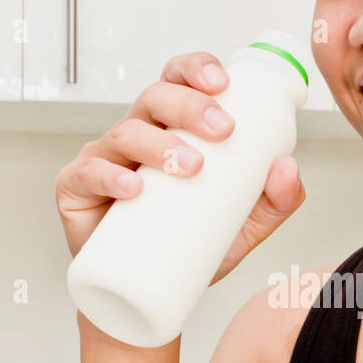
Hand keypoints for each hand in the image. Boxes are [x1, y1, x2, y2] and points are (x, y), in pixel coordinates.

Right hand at [55, 51, 304, 270]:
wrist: (145, 293)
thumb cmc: (185, 246)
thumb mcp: (241, 225)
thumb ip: (273, 201)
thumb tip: (287, 169)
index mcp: (171, 127)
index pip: (179, 81)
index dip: (196, 69)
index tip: (224, 83)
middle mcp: (137, 134)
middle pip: (155, 97)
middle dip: (190, 106)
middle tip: (224, 130)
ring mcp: (103, 159)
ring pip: (126, 132)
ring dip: (160, 143)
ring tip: (191, 167)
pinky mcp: (76, 189)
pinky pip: (87, 174)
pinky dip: (111, 176)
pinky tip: (133, 187)